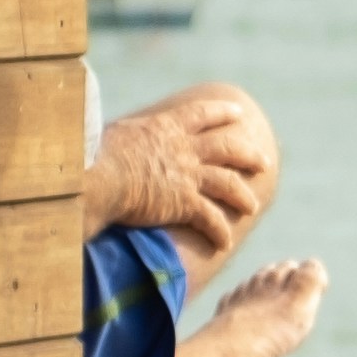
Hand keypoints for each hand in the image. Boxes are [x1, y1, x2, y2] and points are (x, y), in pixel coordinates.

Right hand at [85, 82, 277, 248]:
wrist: (99, 177)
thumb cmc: (93, 154)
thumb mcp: (114, 133)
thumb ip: (127, 135)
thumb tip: (115, 133)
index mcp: (167, 127)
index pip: (202, 115)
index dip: (222, 113)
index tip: (238, 113)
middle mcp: (184, 149)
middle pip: (228, 147)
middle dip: (248, 155)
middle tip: (263, 162)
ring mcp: (188, 175)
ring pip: (228, 184)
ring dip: (242, 196)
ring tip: (252, 206)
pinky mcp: (185, 203)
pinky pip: (211, 219)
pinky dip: (220, 231)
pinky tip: (225, 243)